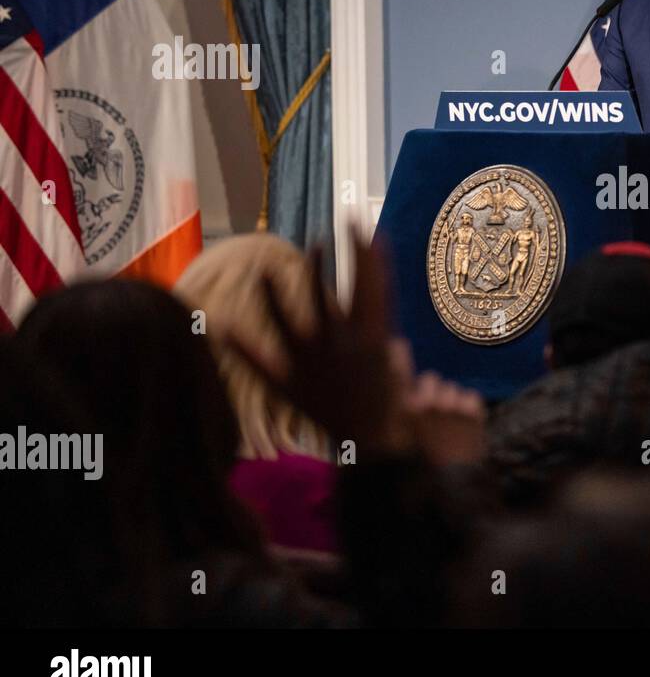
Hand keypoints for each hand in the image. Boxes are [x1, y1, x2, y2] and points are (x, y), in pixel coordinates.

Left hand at [230, 227, 408, 455]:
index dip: (367, 254)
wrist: (373, 449)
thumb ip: (391, 356)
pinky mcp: (292, 387)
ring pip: (287, 323)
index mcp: (372, 339)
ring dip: (273, 296)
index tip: (361, 227)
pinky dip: (245, 349)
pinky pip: (264, 366)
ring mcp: (313, 366)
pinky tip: (224, 328)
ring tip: (261, 271)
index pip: (370, 286)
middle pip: (326, 297)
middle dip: (323, 265)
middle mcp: (341, 346)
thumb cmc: (391, 411)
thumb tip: (393, 345)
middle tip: (318, 239)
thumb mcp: (397, 375)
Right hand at [389, 339, 486, 465]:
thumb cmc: (418, 472)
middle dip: (431, 392)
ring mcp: (451, 407)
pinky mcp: (473, 413)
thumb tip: (396, 402)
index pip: (396, 370)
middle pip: (430, 378)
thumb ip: (392, 420)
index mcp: (400, 412)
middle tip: (432, 413)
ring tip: (450, 423)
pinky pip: (471, 397)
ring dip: (450, 401)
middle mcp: (424, 403)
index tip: (398, 346)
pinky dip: (469, 408)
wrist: (452, 491)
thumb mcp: (395, 446)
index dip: (397, 355)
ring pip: (451, 388)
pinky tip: (465, 425)